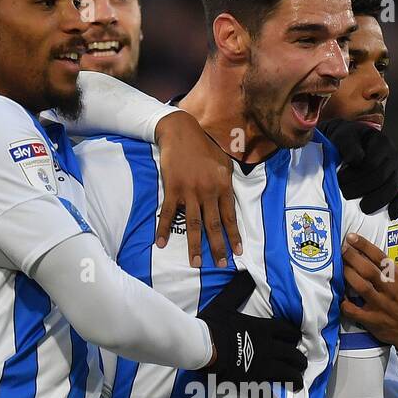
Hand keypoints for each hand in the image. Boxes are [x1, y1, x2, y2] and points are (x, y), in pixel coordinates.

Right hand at [153, 111, 240, 268]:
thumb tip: (232, 198)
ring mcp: (190, 191)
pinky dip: (164, 229)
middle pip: (214, 225)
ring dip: (195, 245)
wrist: (180, 131)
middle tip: (220, 265)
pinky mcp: (173, 189)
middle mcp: (208, 191)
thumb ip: (228, 182)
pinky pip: (168, 213)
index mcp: (222, 186)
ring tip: (196, 263)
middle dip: (218, 247)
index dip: (234, 236)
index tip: (237, 253)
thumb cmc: (204, 146)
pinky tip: (161, 243)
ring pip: (194, 224)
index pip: (230, 217)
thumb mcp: (224, 162)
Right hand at [198, 271, 305, 388]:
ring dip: (296, 376)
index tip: (295, 339)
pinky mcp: (254, 380)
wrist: (202, 345)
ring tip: (298, 381)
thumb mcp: (226, 302)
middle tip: (300, 362)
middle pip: (294, 354)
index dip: (294, 336)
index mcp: (265, 328)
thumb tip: (246, 273)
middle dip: (300, 359)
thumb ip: (238, 289)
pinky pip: (270, 393)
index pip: (289, 332)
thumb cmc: (212, 324)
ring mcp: (264, 366)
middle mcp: (270, 347)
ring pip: (290, 372)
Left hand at [319, 119, 397, 218]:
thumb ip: (349, 145)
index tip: (339, 179)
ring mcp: (397, 170)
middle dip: (362, 188)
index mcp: (382, 143)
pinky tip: (392, 215)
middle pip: (381, 177)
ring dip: (377, 200)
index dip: (355, 174)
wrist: (351, 141)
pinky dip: (397, 205)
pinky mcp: (397, 182)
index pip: (372, 164)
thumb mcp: (344, 137)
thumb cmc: (347, 140)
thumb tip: (357, 160)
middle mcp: (393, 156)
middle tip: (344, 194)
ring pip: (392, 188)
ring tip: (362, 209)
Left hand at [341, 231, 397, 354]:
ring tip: (339, 266)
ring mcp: (381, 306)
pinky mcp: (373, 320)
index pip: (381, 257)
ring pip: (362, 287)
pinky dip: (345, 305)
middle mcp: (390, 290)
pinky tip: (340, 297)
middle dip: (353, 257)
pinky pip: (355, 312)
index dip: (365, 246)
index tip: (352, 237)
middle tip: (342, 248)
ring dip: (348, 276)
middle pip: (369, 270)